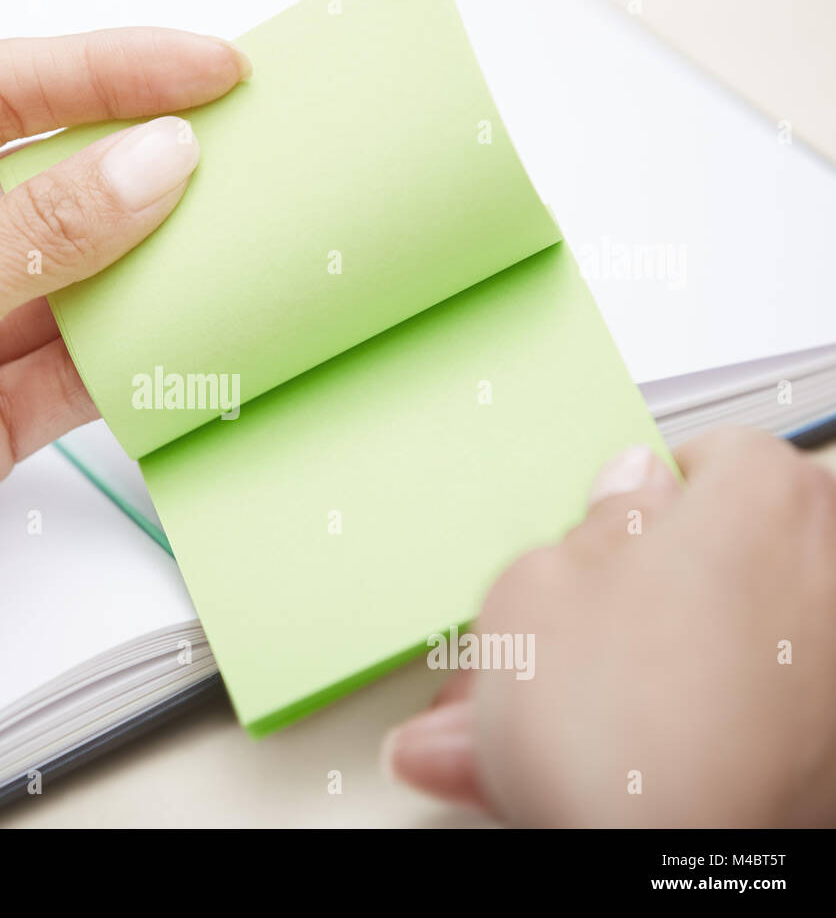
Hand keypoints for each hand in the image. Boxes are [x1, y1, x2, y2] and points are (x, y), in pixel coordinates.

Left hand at [0, 29, 249, 759]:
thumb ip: (43, 236)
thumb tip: (154, 159)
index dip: (100, 74)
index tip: (201, 69)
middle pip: (31, 186)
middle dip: (128, 169)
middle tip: (235, 147)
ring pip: (61, 282)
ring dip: (139, 266)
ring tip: (232, 235)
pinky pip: (68, 367)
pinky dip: (127, 353)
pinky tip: (186, 327)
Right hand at [382, 427, 835, 825]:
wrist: (667, 873)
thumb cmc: (612, 731)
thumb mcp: (536, 586)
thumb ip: (591, 524)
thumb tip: (627, 498)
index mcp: (763, 504)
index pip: (717, 456)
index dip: (645, 496)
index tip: (604, 534)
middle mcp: (829, 579)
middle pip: (717, 564)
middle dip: (621, 603)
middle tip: (550, 646)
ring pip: (710, 658)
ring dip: (622, 682)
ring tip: (524, 734)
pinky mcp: (832, 761)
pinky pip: (735, 722)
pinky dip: (669, 738)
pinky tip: (589, 766)